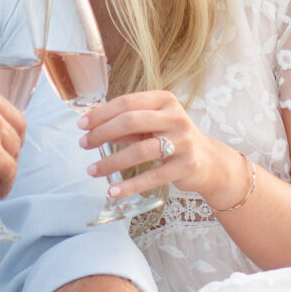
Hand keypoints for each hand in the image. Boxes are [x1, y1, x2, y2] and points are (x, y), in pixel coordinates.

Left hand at [78, 90, 243, 206]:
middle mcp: (176, 117)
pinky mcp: (186, 166)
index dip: (101, 113)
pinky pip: (152, 176)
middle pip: (131, 121)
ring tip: (92, 170)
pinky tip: (112, 190)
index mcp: (164, 100)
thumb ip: (127, 123)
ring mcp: (183, 142)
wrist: (209, 161)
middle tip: (84, 144)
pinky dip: (130, 186)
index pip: (127, 102)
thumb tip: (92, 126)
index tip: (81, 124)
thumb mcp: (153, 124)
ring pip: (139, 150)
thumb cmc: (173, 138)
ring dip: (111, 162)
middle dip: (102, 133)